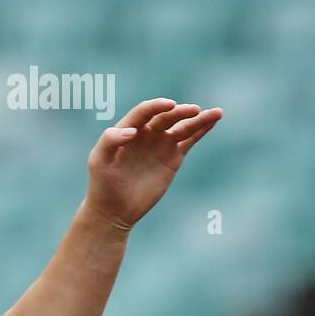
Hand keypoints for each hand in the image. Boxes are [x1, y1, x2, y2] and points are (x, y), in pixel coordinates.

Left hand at [85, 97, 222, 230]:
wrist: (114, 210)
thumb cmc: (102, 184)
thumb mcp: (98, 160)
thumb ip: (110, 140)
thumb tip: (132, 132)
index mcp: (129, 128)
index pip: (145, 111)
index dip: (157, 106)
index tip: (170, 105)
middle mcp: (147, 132)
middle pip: (167, 116)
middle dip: (181, 112)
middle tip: (193, 111)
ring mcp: (161, 144)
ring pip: (183, 126)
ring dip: (199, 118)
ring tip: (216, 113)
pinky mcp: (173, 157)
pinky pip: (190, 139)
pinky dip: (202, 130)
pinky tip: (214, 119)